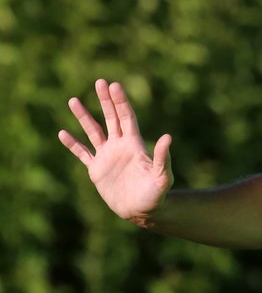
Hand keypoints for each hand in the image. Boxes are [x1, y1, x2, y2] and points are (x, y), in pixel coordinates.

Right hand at [58, 79, 173, 224]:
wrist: (142, 211)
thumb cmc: (156, 194)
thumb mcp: (161, 175)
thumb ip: (162, 157)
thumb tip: (167, 137)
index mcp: (135, 144)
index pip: (127, 117)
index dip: (121, 102)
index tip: (114, 85)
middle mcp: (120, 146)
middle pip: (111, 118)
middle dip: (105, 100)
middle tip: (100, 81)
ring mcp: (107, 156)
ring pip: (93, 132)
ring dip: (84, 117)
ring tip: (73, 100)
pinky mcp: (96, 170)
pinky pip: (82, 154)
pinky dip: (73, 144)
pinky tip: (63, 133)